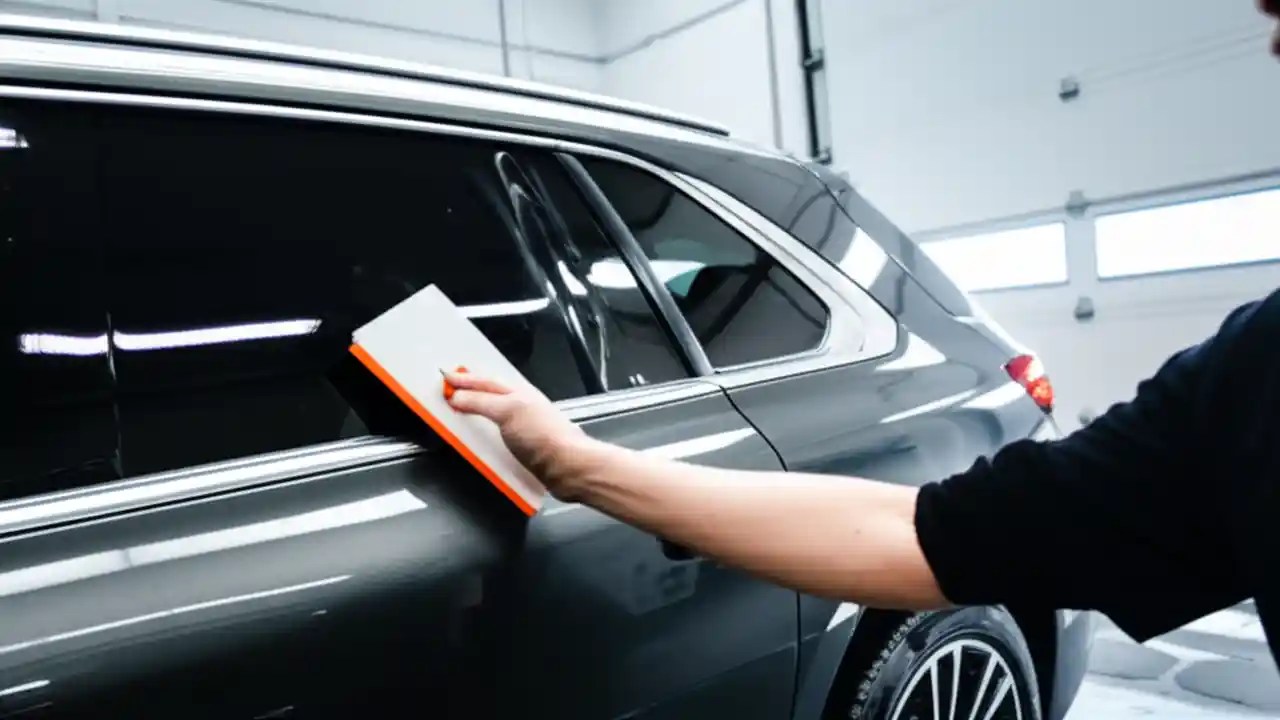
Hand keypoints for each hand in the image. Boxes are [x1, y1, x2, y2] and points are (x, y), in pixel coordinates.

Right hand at [444, 371, 591, 499]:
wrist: (568, 467)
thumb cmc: (546, 437)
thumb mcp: (508, 412)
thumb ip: (481, 402)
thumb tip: (459, 396)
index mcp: (518, 393)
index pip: (484, 381)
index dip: (464, 380)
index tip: (446, 378)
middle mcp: (522, 407)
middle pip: (490, 394)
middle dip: (471, 389)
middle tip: (452, 387)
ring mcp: (525, 427)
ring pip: (496, 412)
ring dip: (479, 409)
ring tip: (464, 408)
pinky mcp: (526, 448)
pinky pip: (500, 435)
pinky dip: (488, 432)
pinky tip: (484, 438)